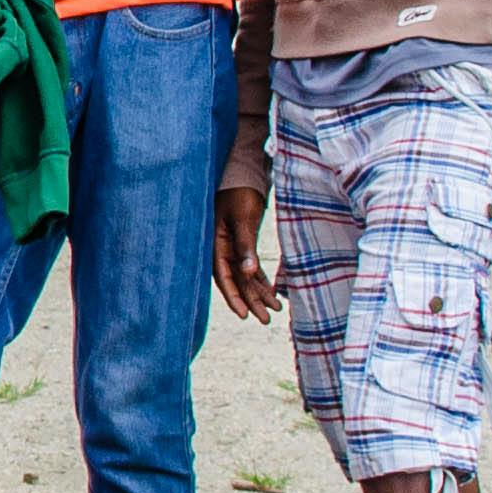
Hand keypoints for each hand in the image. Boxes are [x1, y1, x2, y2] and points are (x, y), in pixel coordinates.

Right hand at [213, 183, 277, 322]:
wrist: (243, 172)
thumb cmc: (239, 193)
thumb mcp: (242, 218)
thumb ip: (245, 245)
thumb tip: (249, 273)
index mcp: (216, 244)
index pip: (224, 277)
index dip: (234, 297)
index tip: (245, 315)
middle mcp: (222, 249)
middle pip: (236, 281)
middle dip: (251, 301)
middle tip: (266, 320)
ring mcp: (233, 247)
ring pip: (246, 276)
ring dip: (259, 293)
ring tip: (275, 310)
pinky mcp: (244, 243)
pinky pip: (252, 267)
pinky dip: (262, 280)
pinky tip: (273, 292)